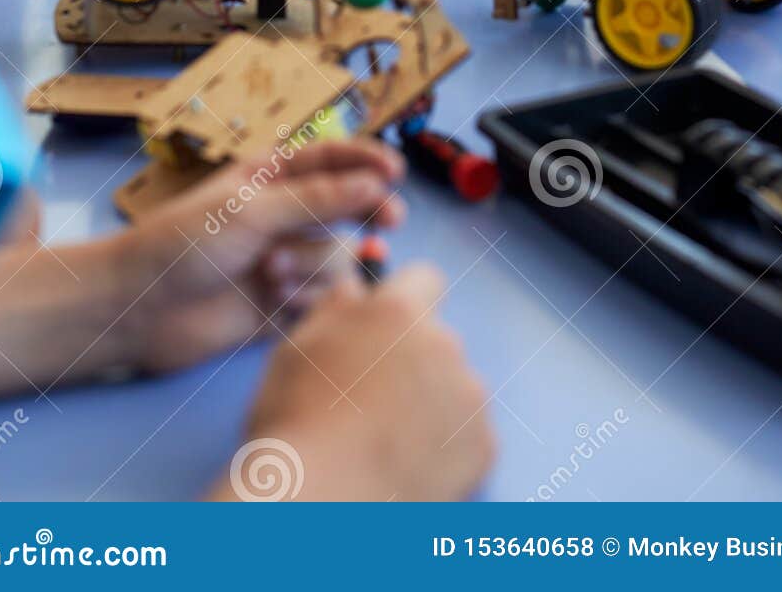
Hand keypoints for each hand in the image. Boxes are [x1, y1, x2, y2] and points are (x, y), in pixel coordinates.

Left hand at [113, 139, 404, 373]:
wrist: (140, 310)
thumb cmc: (184, 243)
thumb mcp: (251, 211)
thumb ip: (317, 199)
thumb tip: (376, 186)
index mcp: (272, 177)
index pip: (334, 159)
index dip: (368, 161)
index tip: (395, 172)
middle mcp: (285, 216)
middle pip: (349, 206)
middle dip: (367, 212)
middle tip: (389, 222)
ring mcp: (287, 260)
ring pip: (337, 256)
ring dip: (313, 264)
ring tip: (272, 275)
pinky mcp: (285, 305)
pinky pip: (324, 298)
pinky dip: (309, 300)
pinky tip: (278, 303)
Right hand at [232, 264, 494, 501]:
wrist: (322, 502)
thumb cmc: (297, 421)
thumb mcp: (300, 343)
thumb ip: (339, 306)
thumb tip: (358, 288)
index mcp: (400, 311)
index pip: (425, 278)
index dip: (405, 300)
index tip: (389, 328)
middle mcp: (445, 344)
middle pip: (438, 338)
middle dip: (414, 359)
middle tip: (375, 399)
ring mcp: (470, 397)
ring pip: (455, 387)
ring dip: (431, 402)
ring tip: (387, 441)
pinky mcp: (484, 446)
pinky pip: (469, 435)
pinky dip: (446, 447)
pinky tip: (409, 467)